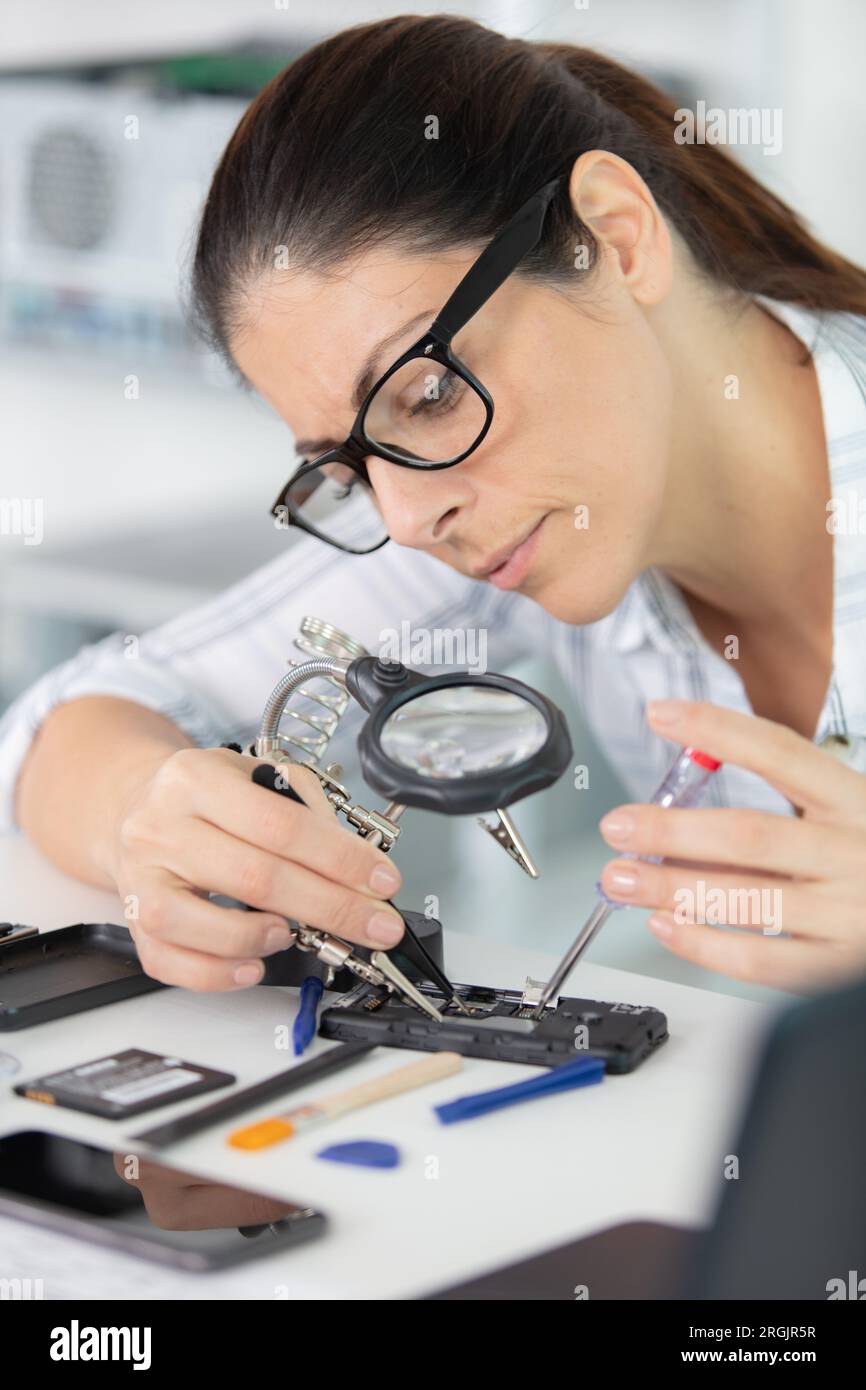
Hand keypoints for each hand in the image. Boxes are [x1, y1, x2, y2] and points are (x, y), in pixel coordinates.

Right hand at [110, 747, 403, 990]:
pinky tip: (254, 965)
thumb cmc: (204, 797)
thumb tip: (355, 862)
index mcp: (196, 779)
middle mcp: (160, 827)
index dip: (340, 859)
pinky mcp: (133, 922)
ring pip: (199, 925)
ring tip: (297, 933)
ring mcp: (140, 879)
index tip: (381, 881)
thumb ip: (305, 806)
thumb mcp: (253, 774)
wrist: (133, 806)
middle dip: (330, 907)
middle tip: (375, 925)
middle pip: (255, 876)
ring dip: (262, 938)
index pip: (281, 824)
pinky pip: (171, 963)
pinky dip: (218, 974)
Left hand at [598, 700, 865, 991]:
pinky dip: (704, 944)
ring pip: (745, 898)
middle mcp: (854, 853)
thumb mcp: (848, 818)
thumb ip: (783, 812)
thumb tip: (682, 806)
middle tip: (619, 825)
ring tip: (622, 878)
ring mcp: (849, 914)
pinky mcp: (837, 967)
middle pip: (750, 835)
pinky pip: (761, 960)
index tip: (661, 714)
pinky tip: (666, 925)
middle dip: (673, 828)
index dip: (717, 730)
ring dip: (671, 886)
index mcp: (856, 802)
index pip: (780, 753)